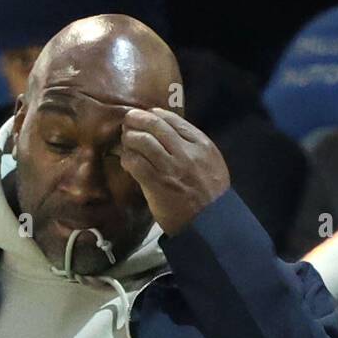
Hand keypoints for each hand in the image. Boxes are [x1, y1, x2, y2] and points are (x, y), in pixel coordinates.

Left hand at [119, 106, 229, 236]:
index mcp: (201, 144)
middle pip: (155, 125)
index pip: (173, 120)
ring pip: (142, 140)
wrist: (210, 222)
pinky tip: (126, 160)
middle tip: (129, 122)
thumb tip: (170, 132)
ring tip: (125, 140)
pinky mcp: (157, 184)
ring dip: (129, 137)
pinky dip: (127, 158)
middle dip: (137, 120)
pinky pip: (135, 163)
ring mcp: (170, 167)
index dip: (155, 114)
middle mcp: (186, 152)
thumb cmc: (210, 194)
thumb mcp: (212, 162)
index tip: (147, 116)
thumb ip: (195, 146)